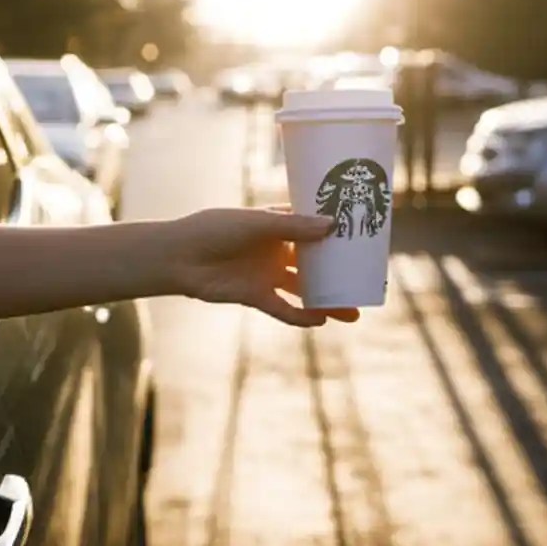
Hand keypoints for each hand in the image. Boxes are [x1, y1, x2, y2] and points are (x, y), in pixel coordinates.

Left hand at [165, 208, 360, 326]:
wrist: (179, 257)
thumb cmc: (214, 229)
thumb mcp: (257, 224)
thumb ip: (294, 227)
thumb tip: (332, 225)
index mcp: (278, 226)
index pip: (314, 228)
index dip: (337, 233)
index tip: (365, 236)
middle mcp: (277, 250)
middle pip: (316, 263)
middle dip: (340, 272)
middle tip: (368, 279)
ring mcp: (268, 274)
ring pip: (305, 290)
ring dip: (328, 300)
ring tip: (353, 311)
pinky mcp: (256, 296)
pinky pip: (285, 309)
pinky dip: (302, 315)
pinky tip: (322, 320)